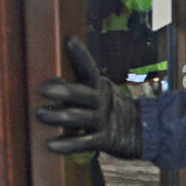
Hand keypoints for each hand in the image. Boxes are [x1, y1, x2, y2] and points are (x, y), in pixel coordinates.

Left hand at [37, 36, 142, 158]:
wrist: (145, 132)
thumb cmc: (111, 112)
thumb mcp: (99, 95)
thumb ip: (76, 89)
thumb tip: (51, 80)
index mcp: (100, 88)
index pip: (89, 69)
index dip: (81, 55)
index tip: (69, 40)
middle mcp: (102, 102)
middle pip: (83, 94)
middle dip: (64, 90)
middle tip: (42, 89)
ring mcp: (105, 122)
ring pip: (81, 118)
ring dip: (60, 116)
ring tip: (40, 114)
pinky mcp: (107, 141)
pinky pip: (85, 142)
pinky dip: (68, 144)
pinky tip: (51, 145)